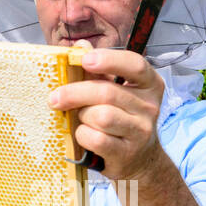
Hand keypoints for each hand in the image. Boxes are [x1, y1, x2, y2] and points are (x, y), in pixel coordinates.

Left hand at [49, 44, 165, 182]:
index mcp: (150, 85)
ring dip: (82, 116)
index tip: (84, 60)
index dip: (108, 59)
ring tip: (80, 119)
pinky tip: (84, 135)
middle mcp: (150, 107)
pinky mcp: (127, 153)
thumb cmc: (123, 120)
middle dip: (75, 93)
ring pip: (101, 116)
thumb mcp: (117, 92)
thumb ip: (99, 70)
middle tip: (55, 97)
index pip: (135, 65)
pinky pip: (96, 139)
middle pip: (107, 92)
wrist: (139, 160)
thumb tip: (80, 46)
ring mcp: (140, 132)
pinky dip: (83, 135)